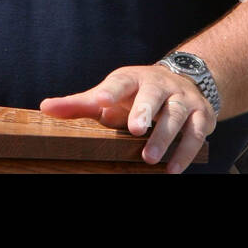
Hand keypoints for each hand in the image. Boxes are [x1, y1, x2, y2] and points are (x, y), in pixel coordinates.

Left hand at [39, 65, 215, 173]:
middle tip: (136, 129)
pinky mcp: (201, 114)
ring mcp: (182, 98)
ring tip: (151, 159)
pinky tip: (173, 169)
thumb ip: (80, 104)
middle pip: (152, 95)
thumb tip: (45, 108)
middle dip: (145, 111)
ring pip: (176, 115)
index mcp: (132, 78)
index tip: (100, 104)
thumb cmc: (136, 94)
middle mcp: (159, 85)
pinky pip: (196, 133)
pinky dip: (186, 152)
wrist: (185, 81)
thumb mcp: (110, 95)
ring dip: (165, 137)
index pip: (118, 84)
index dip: (109, 93)